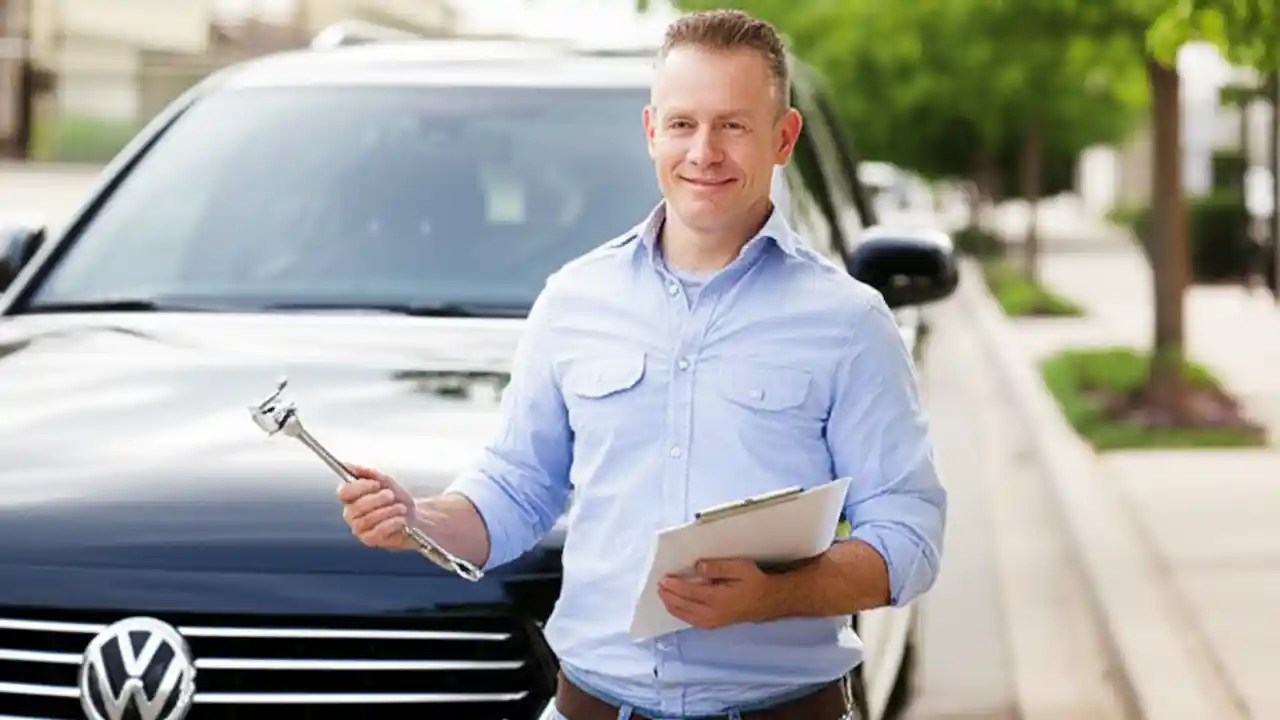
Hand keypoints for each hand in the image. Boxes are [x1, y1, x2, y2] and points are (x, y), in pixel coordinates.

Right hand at [336, 463, 417, 549]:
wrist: (414, 517)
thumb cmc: (397, 499)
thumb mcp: (386, 482)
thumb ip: (369, 474)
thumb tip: (349, 465)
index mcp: (351, 498)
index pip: (343, 492)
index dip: (359, 487)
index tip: (376, 484)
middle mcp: (351, 514)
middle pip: (356, 507)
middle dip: (378, 499)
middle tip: (391, 495)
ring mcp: (359, 528)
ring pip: (368, 519)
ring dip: (389, 511)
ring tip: (401, 508)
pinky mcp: (369, 540)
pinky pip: (377, 532)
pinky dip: (392, 523)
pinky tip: (401, 519)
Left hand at [658, 558, 775, 629]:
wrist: (768, 601)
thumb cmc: (755, 582)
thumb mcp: (740, 568)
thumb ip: (717, 567)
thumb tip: (697, 567)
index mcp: (718, 599)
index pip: (689, 592)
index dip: (674, 586)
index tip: (663, 579)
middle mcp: (712, 613)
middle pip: (683, 606)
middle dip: (669, 596)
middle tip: (659, 586)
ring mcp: (713, 622)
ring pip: (685, 616)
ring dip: (672, 606)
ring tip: (663, 595)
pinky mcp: (714, 624)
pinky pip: (692, 621)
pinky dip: (680, 613)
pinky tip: (676, 607)